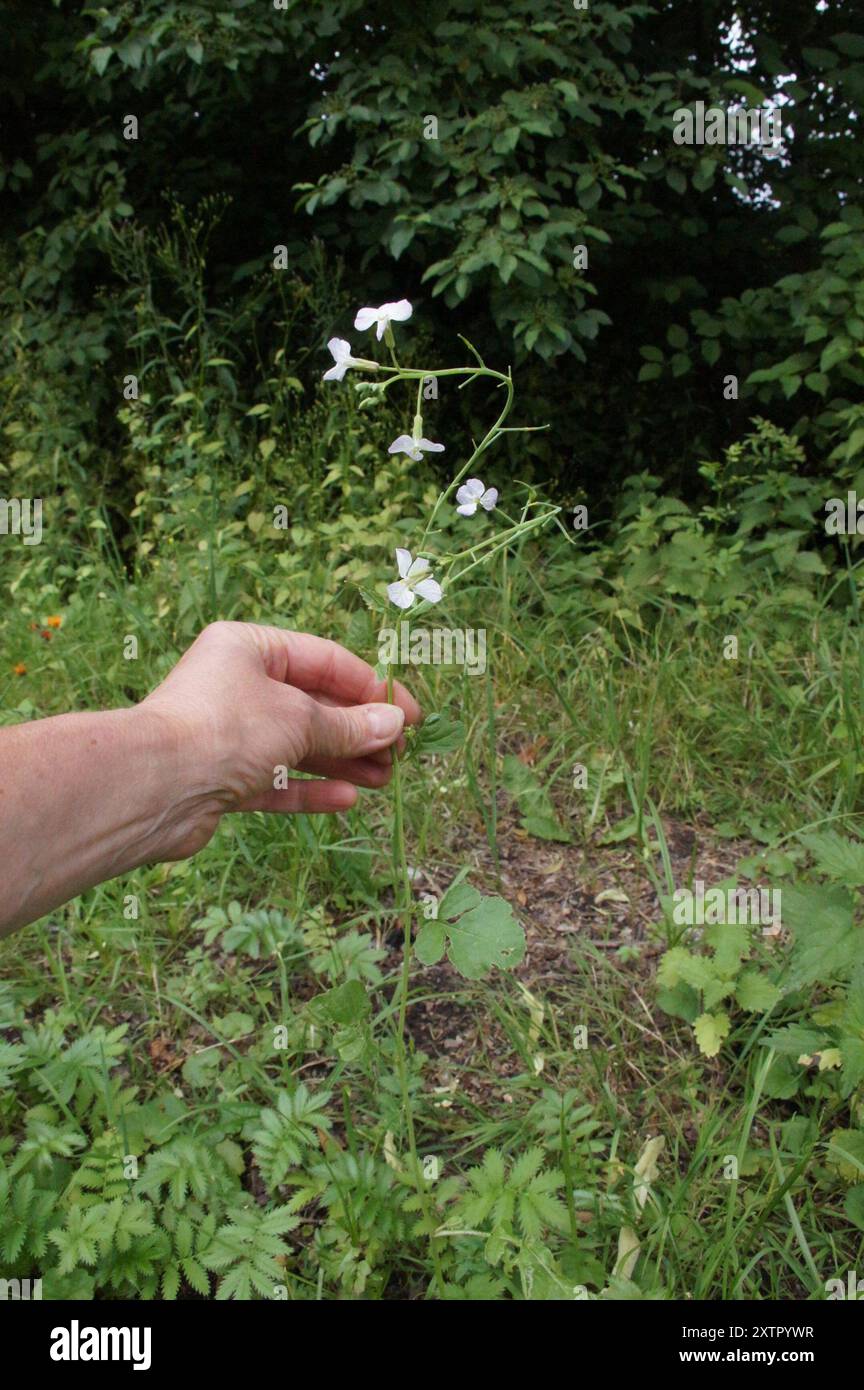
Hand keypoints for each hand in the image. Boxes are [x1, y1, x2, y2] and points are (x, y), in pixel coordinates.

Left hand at [137, 621, 421, 856]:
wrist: (154, 786)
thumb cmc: (226, 729)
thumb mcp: (299, 719)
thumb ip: (349, 725)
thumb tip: (393, 725)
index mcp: (248, 649)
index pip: (323, 660)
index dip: (370, 687)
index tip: (409, 714)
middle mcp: (236, 686)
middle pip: (311, 705)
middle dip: (358, 730)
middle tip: (400, 753)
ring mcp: (228, 734)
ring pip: (297, 745)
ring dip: (341, 762)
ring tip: (385, 779)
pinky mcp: (222, 778)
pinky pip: (276, 780)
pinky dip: (310, 789)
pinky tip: (347, 800)